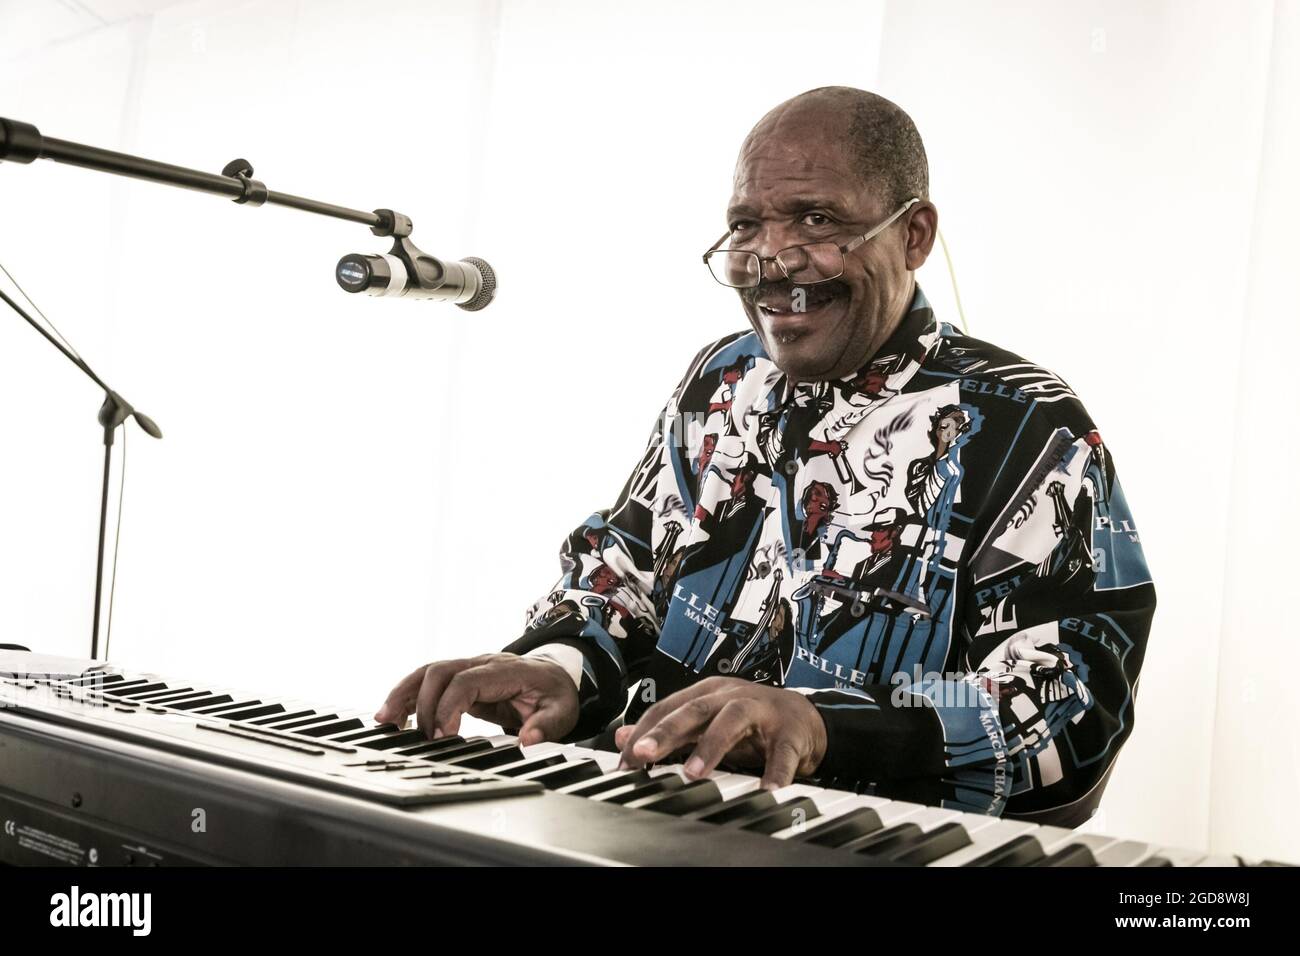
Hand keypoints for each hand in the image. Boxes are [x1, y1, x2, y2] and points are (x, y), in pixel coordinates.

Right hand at [374, 653, 578, 744]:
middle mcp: (482, 664)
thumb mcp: (562, 711)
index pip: (467, 681)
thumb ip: (547, 725)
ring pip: (428, 672)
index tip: (443, 736)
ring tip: (384, 721)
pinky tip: (392, 717)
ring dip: (403, 694)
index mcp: (506, 671)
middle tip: (417, 738)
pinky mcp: (459, 678)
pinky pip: (428, 681)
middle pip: (440, 670)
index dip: (449, 706)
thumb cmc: (555, 693)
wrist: (554, 675)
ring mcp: (468, 667)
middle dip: (422, 703)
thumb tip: (528, 739)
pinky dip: (407, 696)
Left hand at [613, 677, 827, 789]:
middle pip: (695, 708)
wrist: (805, 716)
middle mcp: (731, 697)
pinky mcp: (790, 732)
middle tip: (643, 754)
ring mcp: (761, 711)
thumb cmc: (750, 719)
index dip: (644, 732)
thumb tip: (622, 737)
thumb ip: (667, 729)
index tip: (624, 759)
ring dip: (711, 746)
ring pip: (732, 720)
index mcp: (707, 694)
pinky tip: (765, 790)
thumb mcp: (705, 721)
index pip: (668, 708)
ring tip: (693, 773)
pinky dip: (774, 772)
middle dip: (666, 731)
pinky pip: (781, 753)